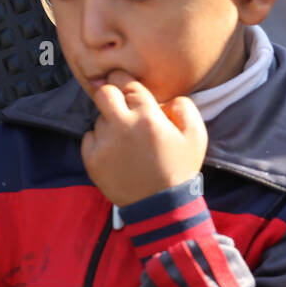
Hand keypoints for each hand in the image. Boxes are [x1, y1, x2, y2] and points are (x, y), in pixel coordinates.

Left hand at [80, 70, 207, 207]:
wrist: (160, 205)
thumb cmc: (180, 169)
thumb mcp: (197, 136)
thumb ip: (185, 107)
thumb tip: (167, 99)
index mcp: (148, 116)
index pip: (126, 82)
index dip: (126, 81)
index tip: (127, 87)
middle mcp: (122, 125)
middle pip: (103, 92)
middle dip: (110, 93)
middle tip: (119, 104)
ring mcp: (104, 143)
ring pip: (99, 117)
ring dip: (110, 122)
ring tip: (126, 139)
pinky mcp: (92, 159)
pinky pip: (89, 137)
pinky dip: (99, 140)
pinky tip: (115, 152)